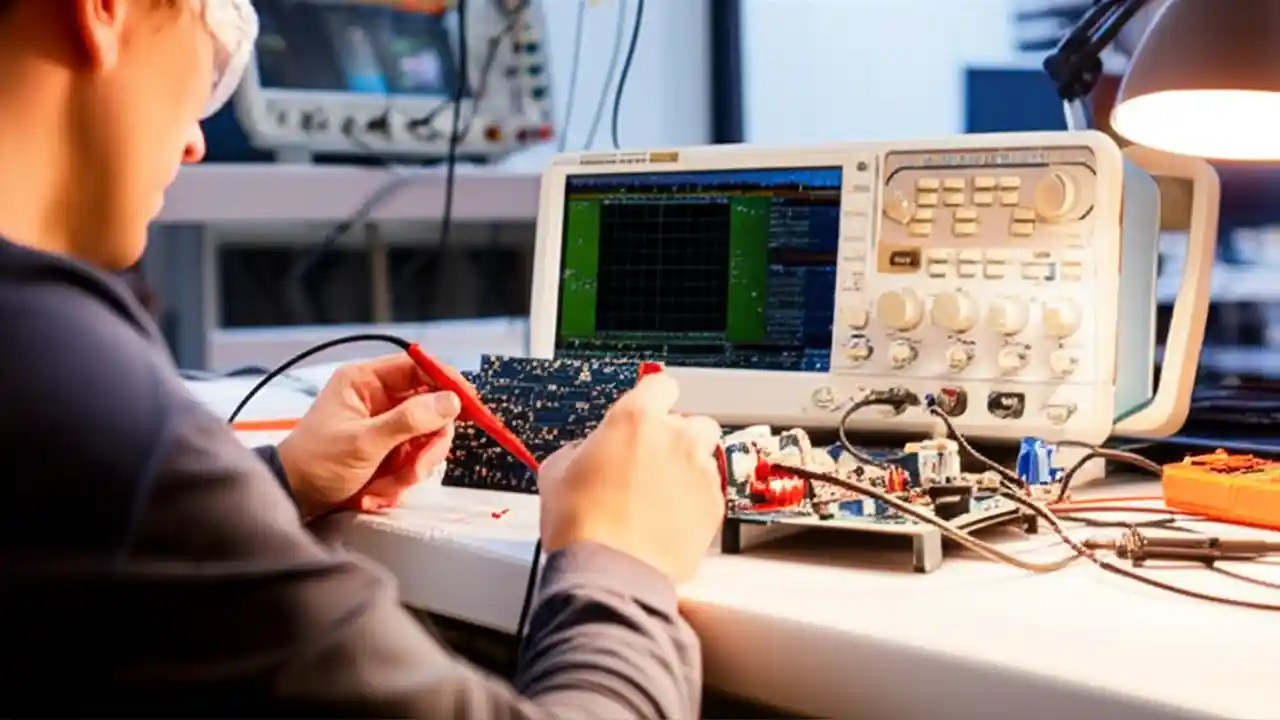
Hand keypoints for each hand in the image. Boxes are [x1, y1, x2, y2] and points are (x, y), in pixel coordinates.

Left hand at [276, 353, 461, 517]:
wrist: (292, 499)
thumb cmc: (314, 464)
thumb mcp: (364, 441)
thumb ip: (409, 420)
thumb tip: (450, 402)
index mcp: (365, 381)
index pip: (418, 367)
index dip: (447, 382)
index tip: (468, 402)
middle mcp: (377, 398)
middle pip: (430, 407)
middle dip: (427, 442)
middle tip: (418, 465)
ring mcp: (384, 425)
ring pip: (425, 438)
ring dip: (414, 466)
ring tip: (390, 484)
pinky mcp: (386, 449)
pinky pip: (414, 458)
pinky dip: (402, 478)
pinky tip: (380, 490)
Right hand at [537, 374, 723, 582]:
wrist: (610, 573)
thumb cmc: (582, 526)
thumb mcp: (557, 471)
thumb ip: (582, 448)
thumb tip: (589, 451)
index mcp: (636, 419)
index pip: (660, 384)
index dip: (653, 398)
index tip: (649, 411)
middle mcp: (676, 438)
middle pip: (692, 422)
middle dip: (676, 438)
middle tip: (651, 463)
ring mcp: (700, 472)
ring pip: (704, 458)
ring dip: (686, 470)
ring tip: (658, 499)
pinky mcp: (714, 506)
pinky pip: (709, 493)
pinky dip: (694, 502)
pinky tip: (668, 522)